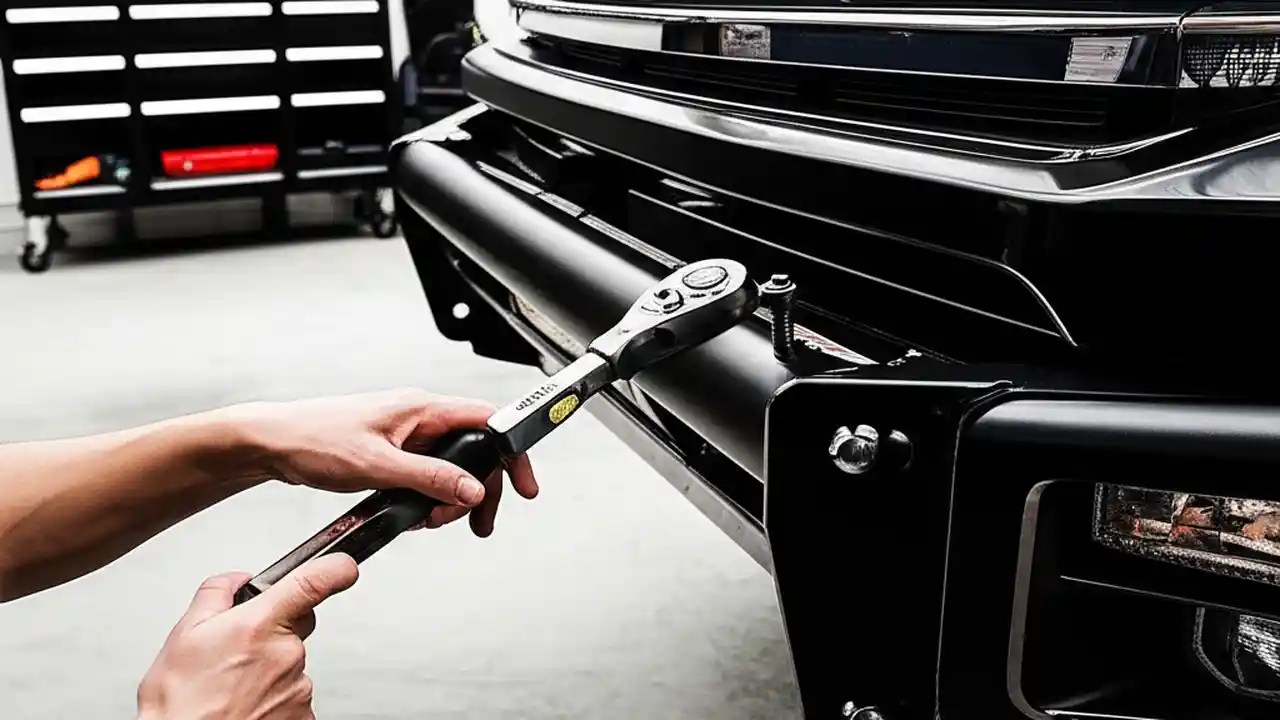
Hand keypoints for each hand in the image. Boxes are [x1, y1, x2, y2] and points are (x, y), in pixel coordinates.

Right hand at [137, 555, 357, 719]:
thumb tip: (235, 581)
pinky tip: (246, 705)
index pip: (315, 582)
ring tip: (233, 687)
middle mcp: (286, 655)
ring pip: (292, 664)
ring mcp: (298, 687)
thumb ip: (215, 596)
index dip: (335, 568)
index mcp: (259, 626)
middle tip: (239, 650)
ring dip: (270, 670)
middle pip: (300, 624)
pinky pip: (294, 694)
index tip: (342, 566)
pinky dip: (275, 697)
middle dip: (276, 629)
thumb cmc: (181, 704)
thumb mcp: (183, 637)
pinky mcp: (303, 715)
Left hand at [228, 388, 537, 535]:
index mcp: (422, 408)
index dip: (511, 452)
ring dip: (451, 498)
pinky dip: (429, 497)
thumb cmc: (313, 439)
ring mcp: (406, 435)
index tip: (523, 484)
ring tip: (434, 522)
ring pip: (451, 467)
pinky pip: (427, 474)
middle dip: (480, 489)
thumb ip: (429, 478)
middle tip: (477, 522)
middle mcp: (419, 418)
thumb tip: (471, 489)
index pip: (487, 423)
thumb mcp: (377, 465)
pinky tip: (416, 514)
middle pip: (474, 452)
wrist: (272, 444)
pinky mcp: (393, 452)